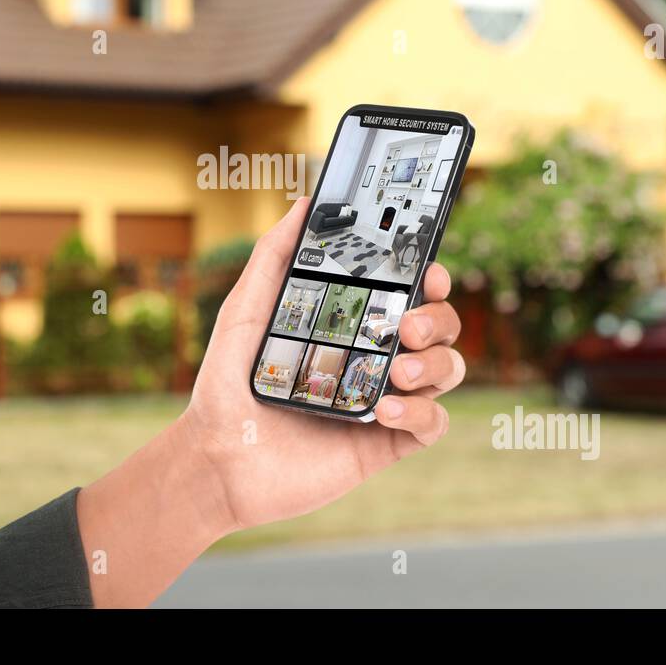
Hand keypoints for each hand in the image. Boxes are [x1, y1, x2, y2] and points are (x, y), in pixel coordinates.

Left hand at [179, 196, 464, 532]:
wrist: (217, 459)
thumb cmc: (227, 384)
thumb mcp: (246, 311)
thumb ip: (273, 256)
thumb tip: (303, 206)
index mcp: (352, 323)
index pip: (409, 291)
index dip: (430, 276)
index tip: (427, 271)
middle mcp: (375, 356)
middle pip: (440, 326)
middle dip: (439, 318)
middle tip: (407, 325)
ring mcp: (385, 398)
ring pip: (448, 370)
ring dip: (437, 363)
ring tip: (398, 370)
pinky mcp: (386, 442)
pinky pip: (433, 423)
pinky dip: (423, 412)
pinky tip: (386, 408)